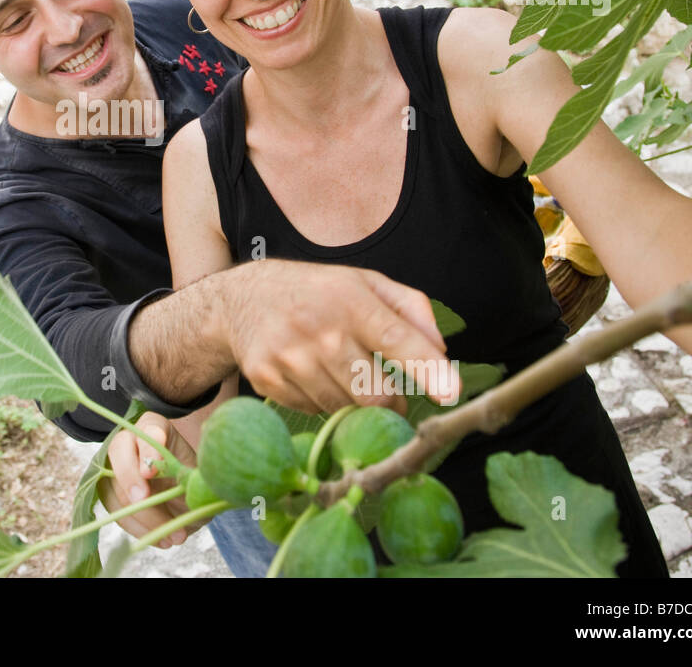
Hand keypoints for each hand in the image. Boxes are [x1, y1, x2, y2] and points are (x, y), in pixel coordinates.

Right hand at [98, 412, 202, 548]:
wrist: (186, 495)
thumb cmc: (193, 478)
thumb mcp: (199, 474)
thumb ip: (192, 476)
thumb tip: (189, 487)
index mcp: (154, 427)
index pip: (148, 430)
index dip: (149, 449)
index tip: (152, 471)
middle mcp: (130, 442)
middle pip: (119, 453)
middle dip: (130, 477)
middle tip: (143, 498)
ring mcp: (115, 468)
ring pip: (116, 488)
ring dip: (143, 515)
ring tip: (173, 536)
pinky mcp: (110, 495)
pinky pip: (118, 513)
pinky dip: (140, 530)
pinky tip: (163, 540)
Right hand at [222, 260, 459, 414]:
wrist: (241, 298)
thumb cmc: (317, 291)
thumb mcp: (365, 282)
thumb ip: (411, 309)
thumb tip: (441, 352)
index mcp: (351, 300)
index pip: (397, 340)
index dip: (428, 369)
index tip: (451, 392)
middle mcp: (319, 330)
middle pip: (375, 394)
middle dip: (391, 400)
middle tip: (388, 391)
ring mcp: (289, 358)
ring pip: (344, 408)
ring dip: (353, 401)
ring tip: (342, 374)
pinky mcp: (267, 380)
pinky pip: (313, 410)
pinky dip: (321, 400)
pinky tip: (311, 374)